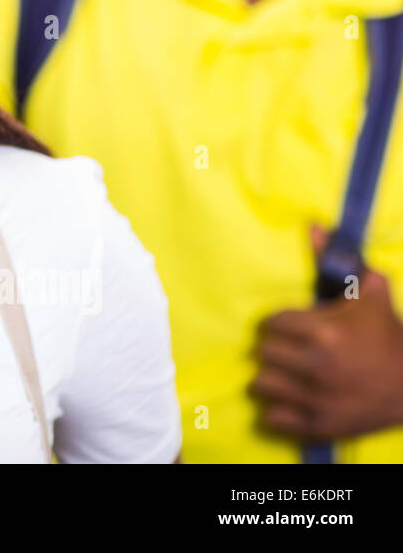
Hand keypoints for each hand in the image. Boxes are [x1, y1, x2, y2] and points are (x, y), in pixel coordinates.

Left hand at [250, 225, 402, 440]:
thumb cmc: (388, 336)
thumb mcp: (369, 293)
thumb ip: (339, 260)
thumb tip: (313, 226)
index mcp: (326, 331)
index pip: (272, 323)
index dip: (281, 324)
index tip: (291, 328)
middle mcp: (317, 365)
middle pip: (263, 352)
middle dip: (274, 349)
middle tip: (287, 350)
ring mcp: (317, 398)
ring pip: (263, 383)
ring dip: (271, 378)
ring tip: (286, 373)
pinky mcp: (320, 424)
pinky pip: (274, 417)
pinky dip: (278, 410)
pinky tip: (291, 400)